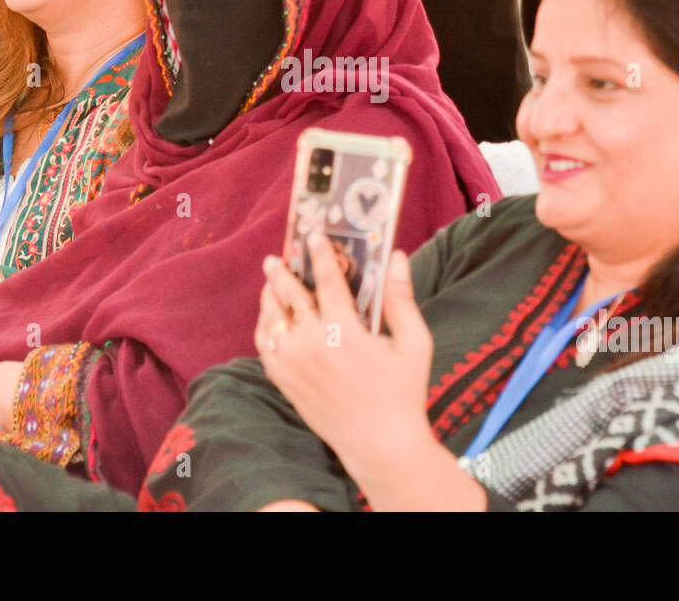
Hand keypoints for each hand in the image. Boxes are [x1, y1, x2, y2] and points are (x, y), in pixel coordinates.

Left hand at [254, 233, 441, 495]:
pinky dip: (264, 328)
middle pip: (289, 295)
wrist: (380, 445)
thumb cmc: (403, 392)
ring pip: (271, 320)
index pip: (326, 280)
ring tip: (271, 284)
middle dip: (282, 272)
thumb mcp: (414, 343)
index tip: (313, 234)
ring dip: (269, 297)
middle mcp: (312, 344)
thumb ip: (401, 299)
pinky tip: (270, 320)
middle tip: (277, 258)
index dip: (319, 253)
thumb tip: (397, 258)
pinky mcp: (285, 382)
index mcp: (345, 330)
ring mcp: (294, 364)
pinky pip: (265, 347)